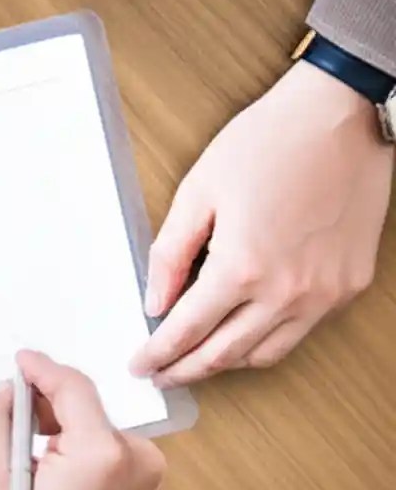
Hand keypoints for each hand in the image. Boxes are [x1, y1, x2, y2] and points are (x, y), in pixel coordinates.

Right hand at [0, 351, 164, 489]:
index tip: (17, 360)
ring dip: (59, 430)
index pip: (72, 385)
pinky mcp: (147, 485)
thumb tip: (10, 389)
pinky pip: (106, 448)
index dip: (39, 368)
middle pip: (84, 404)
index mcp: (102, 453)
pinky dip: (77, 450)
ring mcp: (148, 472)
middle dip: (45, 405)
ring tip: (27, 464)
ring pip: (93, 425)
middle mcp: (137, 456)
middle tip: (8, 423)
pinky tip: (51, 480)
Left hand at [130, 62, 392, 386]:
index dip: (158, 355)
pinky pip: (301, 332)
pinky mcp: (348, 286)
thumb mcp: (198, 192)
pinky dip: (267, 340)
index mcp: (242, 268)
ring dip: (226, 362)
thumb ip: (170, 254)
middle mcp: (286, 291)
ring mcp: (324, 293)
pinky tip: (244, 329)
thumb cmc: (270, 142)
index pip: (186, 332)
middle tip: (161, 374)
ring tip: (197, 357)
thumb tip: (155, 301)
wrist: (342, 115)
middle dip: (185, 370)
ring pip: (264, 354)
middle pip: (224, 355)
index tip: (140, 365)